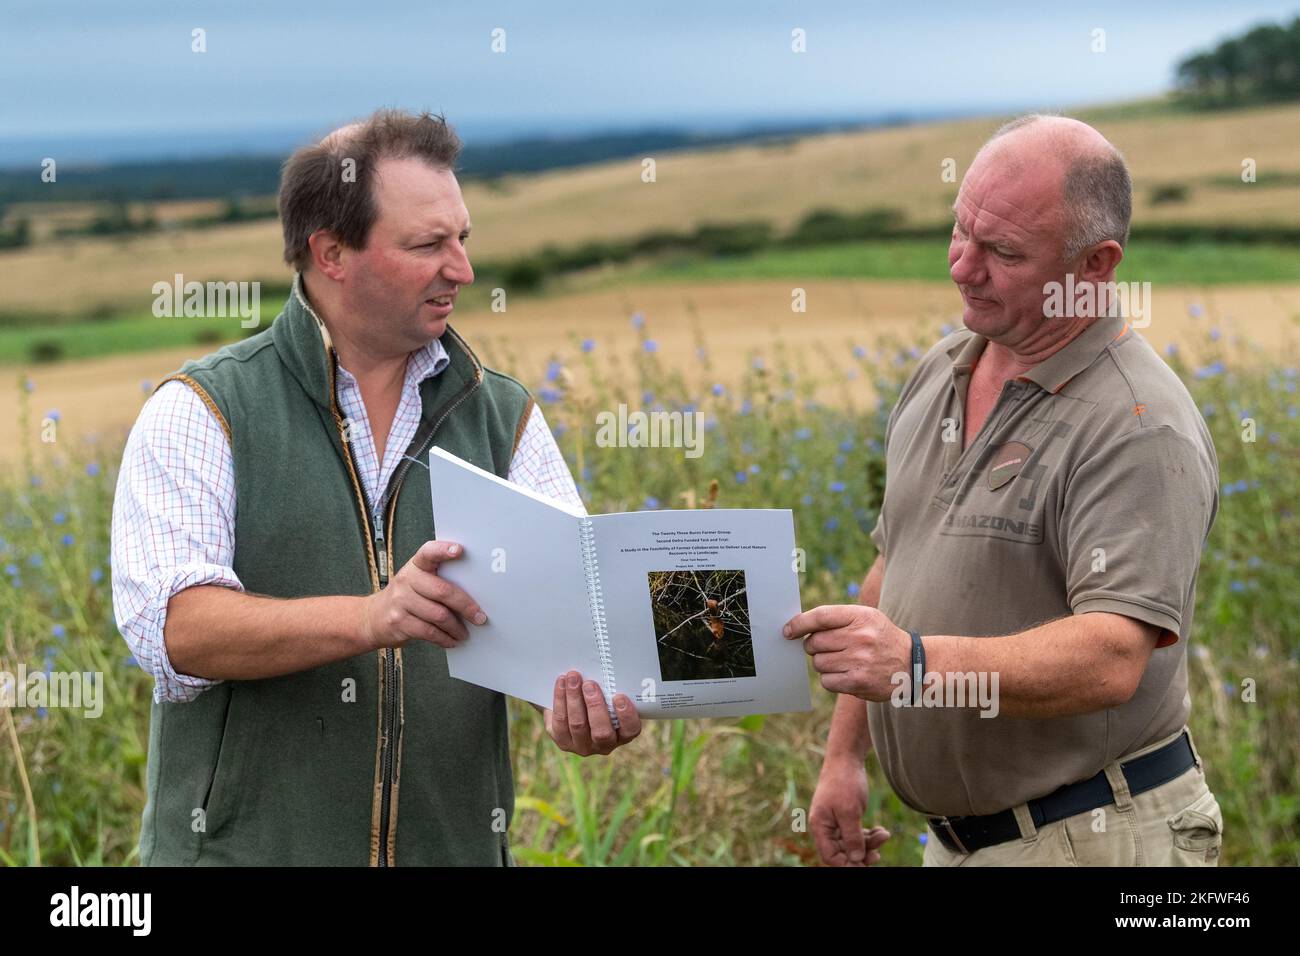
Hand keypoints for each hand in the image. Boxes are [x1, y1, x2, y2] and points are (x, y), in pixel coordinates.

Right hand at [360, 540, 486, 649]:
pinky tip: (452, 640)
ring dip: (457, 627)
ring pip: (438, 615)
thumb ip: (437, 579)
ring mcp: (401, 601)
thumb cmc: (405, 597)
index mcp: (415, 566)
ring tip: (465, 633)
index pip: (428, 553)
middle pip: (442, 591)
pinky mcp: (399, 622)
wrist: (372, 617)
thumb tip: (475, 592)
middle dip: (466, 606)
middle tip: (480, 617)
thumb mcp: (416, 581)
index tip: (460, 550)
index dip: (443, 550)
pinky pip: (429, 632)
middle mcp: (406, 580)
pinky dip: (445, 638)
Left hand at [544, 670, 641, 755]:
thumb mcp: (608, 695)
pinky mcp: (564, 742)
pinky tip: (561, 683)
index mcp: (623, 734)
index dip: (626, 715)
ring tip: (573, 678)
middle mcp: (605, 745)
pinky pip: (560, 722)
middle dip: (595, 705)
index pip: (631, 729)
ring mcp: (583, 746)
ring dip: (574, 698)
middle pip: (602, 732)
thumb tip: (606, 667)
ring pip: (578, 725)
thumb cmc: (596, 697)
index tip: (619, 696)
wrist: (572, 707)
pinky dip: (560, 700)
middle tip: (589, 684)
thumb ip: (610, 689)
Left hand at [784, 604, 910, 700]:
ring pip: (819, 663)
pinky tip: (847, 674)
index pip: (820, 616)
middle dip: (815, 647)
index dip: (799, 624)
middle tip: (830, 649)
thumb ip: (836, 619)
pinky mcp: (859, 681)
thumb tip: (798, 628)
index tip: (787, 631)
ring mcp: (860, 660)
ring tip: (843, 662)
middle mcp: (860, 636)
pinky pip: (827, 681)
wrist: (912, 664)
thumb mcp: (866, 618)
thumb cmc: (880, 638)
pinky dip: (832, 679)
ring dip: (824, 664)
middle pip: (814, 642)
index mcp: (860, 616)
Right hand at [810, 756, 890, 865]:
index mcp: (820, 826)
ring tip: (884, 834)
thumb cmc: (844, 782)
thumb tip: (856, 860)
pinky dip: (869, 835)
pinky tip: (881, 830)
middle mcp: (826, 827)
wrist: (847, 758)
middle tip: (879, 853)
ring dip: (870, 843)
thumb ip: (852, 837)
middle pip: (843, 852)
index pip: (830, 856)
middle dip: (862, 853)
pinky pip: (858, 834)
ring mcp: (836, 822)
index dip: (846, 864)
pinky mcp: (847, 817)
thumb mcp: (850, 812)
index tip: (864, 864)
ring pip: (853, 844)